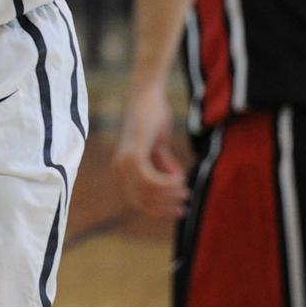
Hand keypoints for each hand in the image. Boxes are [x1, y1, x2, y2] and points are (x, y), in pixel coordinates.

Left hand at [112, 81, 190, 219]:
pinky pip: (150, 180)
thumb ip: (164, 165)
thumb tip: (176, 184)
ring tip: (185, 191)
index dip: (159, 210)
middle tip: (186, 203)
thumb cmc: (153, 118)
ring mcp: (124, 163)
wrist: (147, 95)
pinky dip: (167, 183)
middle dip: (166, 206)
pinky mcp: (133, 154)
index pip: (138, 202)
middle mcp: (119, 169)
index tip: (180, 211)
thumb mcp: (160, 147)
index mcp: (123, 170)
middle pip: (142, 202)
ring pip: (147, 193)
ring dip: (169, 194)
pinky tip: (180, 179)